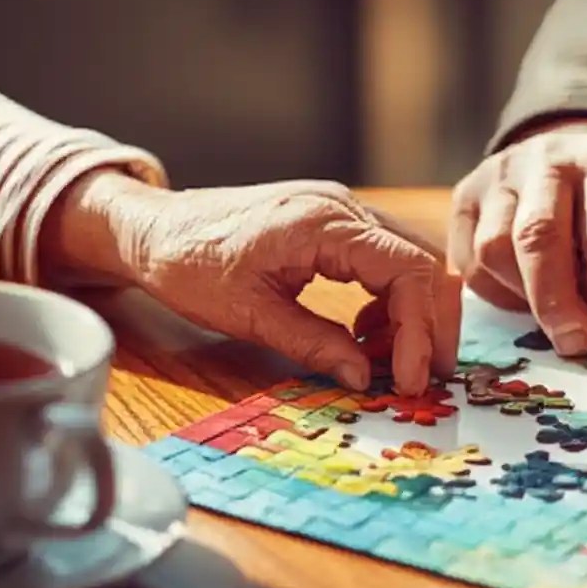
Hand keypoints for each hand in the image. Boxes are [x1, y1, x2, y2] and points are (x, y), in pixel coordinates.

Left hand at [42, 173, 457, 395]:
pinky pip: (385, 258)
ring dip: (413, 314)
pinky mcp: (335, 223)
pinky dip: (389, 300)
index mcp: (322, 224)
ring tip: (391, 362)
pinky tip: (364, 333)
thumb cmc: (189, 264)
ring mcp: (342, 210)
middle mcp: (343, 207)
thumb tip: (363, 378)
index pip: (407, 270)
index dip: (420, 329)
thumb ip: (311, 344)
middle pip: (423, 262)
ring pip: (410, 260)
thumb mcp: (248, 315)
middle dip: (431, 325)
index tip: (409, 379)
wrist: (155, 228)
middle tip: (421, 378)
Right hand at [448, 118, 586, 364]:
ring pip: (494, 248)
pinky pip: (468, 258)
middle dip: (556, 303)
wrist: (568, 147)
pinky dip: (495, 291)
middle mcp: (548, 162)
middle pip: (539, 237)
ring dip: (522, 297)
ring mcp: (499, 176)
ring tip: (549, 319)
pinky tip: (521, 295)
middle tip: (573, 346)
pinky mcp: (464, 195)